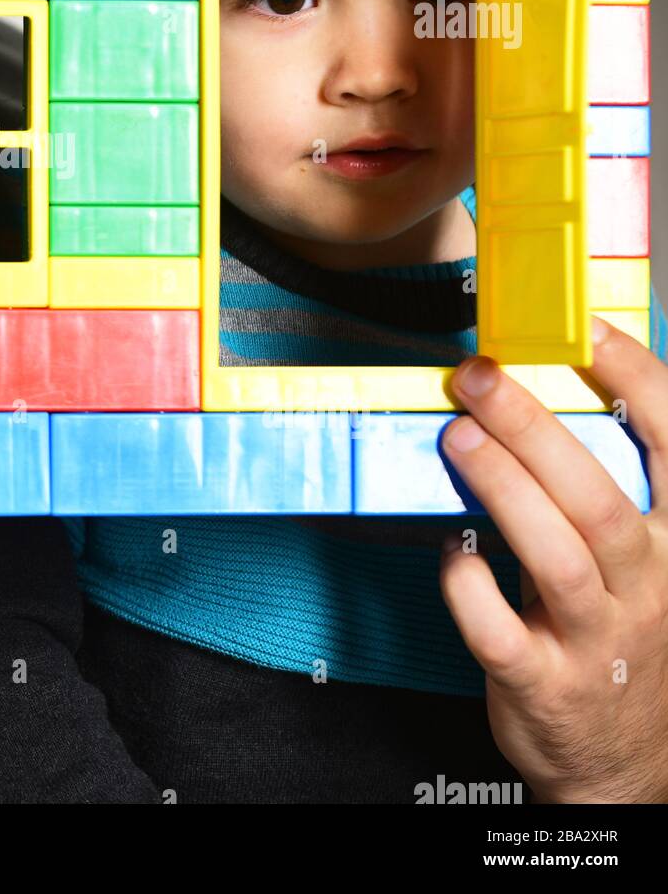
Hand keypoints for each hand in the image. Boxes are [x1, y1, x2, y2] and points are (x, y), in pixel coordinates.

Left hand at [439, 316, 667, 802]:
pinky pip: (501, 631)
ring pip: (557, 558)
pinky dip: (469, 586)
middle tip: (480, 378)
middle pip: (601, 500)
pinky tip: (447, 551)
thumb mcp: (643, 558)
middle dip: (537, 430)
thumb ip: (607, 485)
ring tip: (456, 439)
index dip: (639, 384)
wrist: (624, 761)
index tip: (586, 332)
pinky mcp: (541, 682)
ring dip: (503, 491)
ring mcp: (596, 640)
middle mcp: (646, 589)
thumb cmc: (621, 631)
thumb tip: (544, 389)